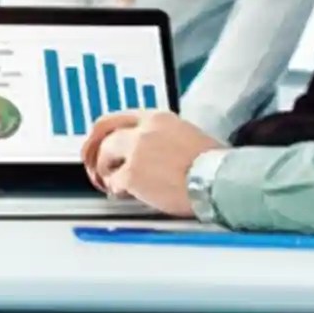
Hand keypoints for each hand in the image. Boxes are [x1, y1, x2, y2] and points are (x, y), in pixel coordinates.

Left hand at [90, 111, 224, 216]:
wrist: (220, 180)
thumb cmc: (214, 164)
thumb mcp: (187, 136)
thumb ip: (161, 138)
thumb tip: (150, 151)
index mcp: (157, 118)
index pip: (118, 118)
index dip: (105, 132)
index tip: (101, 142)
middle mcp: (143, 131)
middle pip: (103, 133)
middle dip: (93, 149)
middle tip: (94, 164)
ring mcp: (136, 152)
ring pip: (104, 157)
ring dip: (105, 172)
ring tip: (113, 184)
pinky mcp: (132, 175)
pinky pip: (114, 182)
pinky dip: (116, 189)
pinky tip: (124, 195)